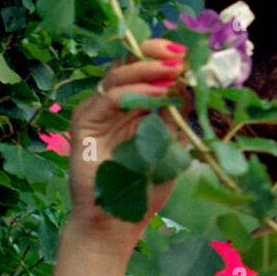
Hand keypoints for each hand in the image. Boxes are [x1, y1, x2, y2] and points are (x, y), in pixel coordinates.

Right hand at [66, 37, 191, 248]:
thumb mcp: (172, 143)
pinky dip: (134, 91)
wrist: (116, 222)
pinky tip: (158, 94)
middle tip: (179, 55)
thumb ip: (177, 114)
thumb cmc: (145, 186)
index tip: (187, 54)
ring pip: (118, 75)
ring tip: (174, 70)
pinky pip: (109, 99)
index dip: (163, 57)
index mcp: (135, 105)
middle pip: (128, 63)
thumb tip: (192, 81)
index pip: (145, 68)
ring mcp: (97, 111)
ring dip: (148, 69)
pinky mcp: (83, 123)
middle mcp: (114, 103)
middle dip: (154, 53)